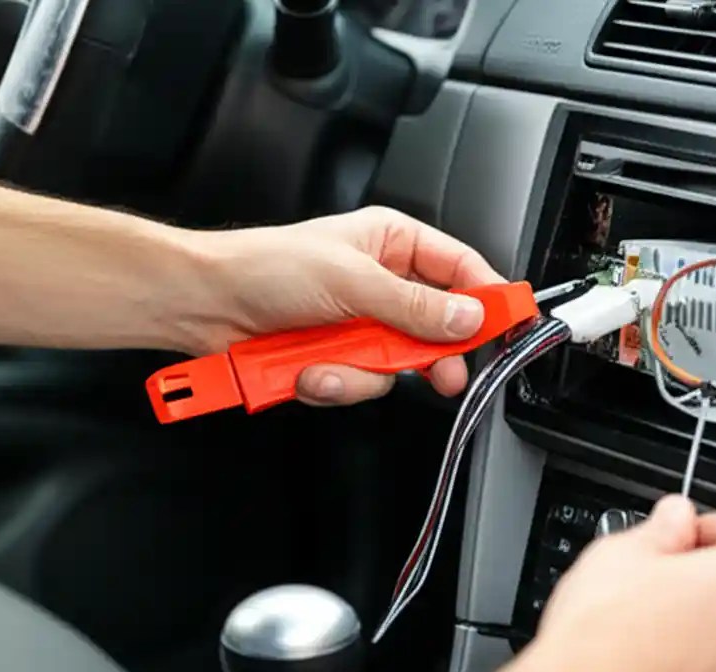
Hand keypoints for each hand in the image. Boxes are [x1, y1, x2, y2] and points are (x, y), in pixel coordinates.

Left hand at [185, 206, 505, 405]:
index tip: (510, 326)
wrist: (206, 304)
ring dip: (364, 373)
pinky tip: (308, 370)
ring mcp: (360, 324)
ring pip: (398, 365)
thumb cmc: (266, 267)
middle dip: (426, 355)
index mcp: (393, 243)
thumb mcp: (353, 281)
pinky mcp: (336, 357)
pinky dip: (335, 383)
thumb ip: (417, 306)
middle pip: (438, 327)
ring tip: (329, 362)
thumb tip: (467, 318)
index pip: (462, 270)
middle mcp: (382, 282)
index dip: (488, 299)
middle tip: (439, 372)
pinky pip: (361, 383)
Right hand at [484, 497, 715, 671]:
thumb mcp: (620, 552)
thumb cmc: (601, 641)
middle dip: (709, 579)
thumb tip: (676, 518)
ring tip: (651, 629)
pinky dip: (704, 667)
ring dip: (709, 625)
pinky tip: (658, 662)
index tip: (680, 536)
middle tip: (658, 583)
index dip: (705, 528)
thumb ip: (663, 527)